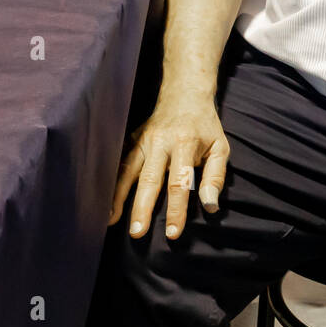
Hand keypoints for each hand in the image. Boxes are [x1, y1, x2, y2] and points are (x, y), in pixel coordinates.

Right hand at [108, 96, 228, 239]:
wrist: (184, 93)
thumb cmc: (205, 126)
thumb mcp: (220, 148)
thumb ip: (215, 177)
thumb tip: (209, 206)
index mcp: (184, 144)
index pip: (179, 182)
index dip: (176, 209)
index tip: (173, 233)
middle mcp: (160, 142)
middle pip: (149, 179)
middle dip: (142, 207)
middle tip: (137, 233)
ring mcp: (142, 139)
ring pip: (128, 171)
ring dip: (118, 196)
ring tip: (111, 220)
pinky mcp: (132, 138)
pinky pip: (120, 162)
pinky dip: (111, 182)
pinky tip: (105, 200)